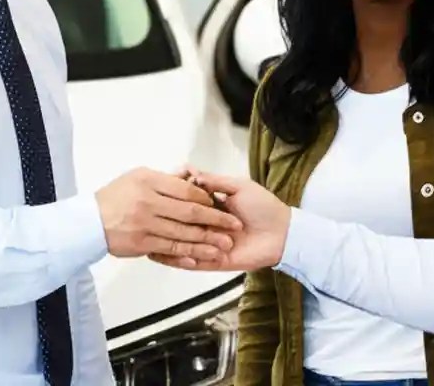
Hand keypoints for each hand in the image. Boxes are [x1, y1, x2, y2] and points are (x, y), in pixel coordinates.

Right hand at [96, 167, 242, 260]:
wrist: (85, 223)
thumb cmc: (113, 197)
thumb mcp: (136, 177)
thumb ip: (164, 178)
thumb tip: (190, 174)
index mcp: (148, 181)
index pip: (186, 189)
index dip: (206, 197)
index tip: (221, 203)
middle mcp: (148, 201)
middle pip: (190, 211)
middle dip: (215, 220)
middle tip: (235, 225)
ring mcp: (145, 224)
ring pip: (184, 233)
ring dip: (207, 241)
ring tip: (225, 245)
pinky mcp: (142, 244)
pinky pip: (170, 250)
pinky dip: (187, 254)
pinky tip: (202, 257)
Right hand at [150, 171, 289, 271]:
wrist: (283, 233)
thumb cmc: (264, 207)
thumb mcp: (239, 186)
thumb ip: (214, 181)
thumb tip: (190, 171)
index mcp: (211, 207)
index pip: (185, 203)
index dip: (172, 199)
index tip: (158, 192)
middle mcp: (206, 226)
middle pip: (179, 224)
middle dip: (165, 220)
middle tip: (150, 214)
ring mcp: (208, 244)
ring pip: (181, 244)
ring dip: (169, 239)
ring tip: (151, 235)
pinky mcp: (213, 261)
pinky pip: (191, 262)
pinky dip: (177, 259)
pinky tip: (164, 253)